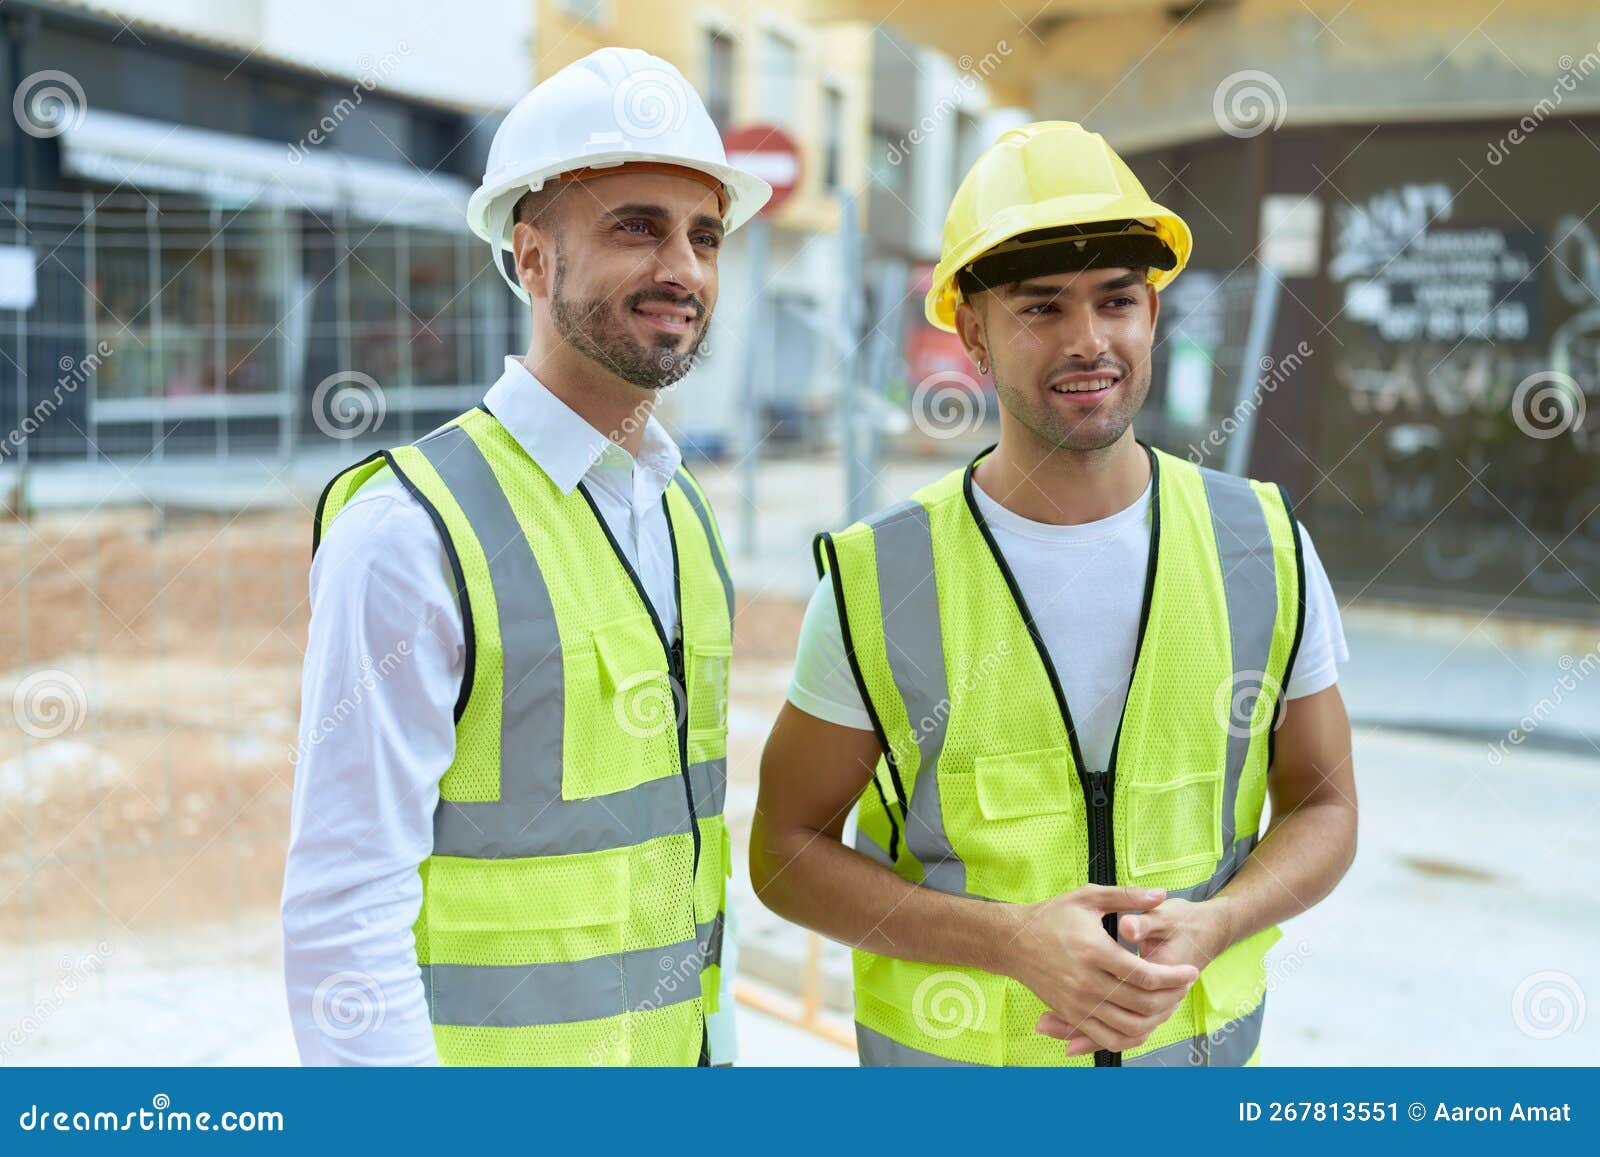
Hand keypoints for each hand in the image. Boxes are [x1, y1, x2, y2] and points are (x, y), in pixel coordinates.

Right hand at [1035, 895, 1235, 1055]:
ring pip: (1129, 1027)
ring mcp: (1078, 1003)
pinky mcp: (1072, 1015)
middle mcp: (1086, 982)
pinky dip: (1132, 1037)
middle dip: (1172, 997)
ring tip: (1168, 1003)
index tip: (1190, 971)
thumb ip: (1127, 896)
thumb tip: (1161, 894)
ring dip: (1156, 1020)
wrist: (1013, 942)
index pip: (1144, 975)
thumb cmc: (1051, 916)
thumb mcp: (1088, 897)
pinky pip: (1108, 1039)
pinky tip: (1144, 1022)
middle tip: (1184, 986)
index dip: (1174, 977)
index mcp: (1094, 951)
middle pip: (1142, 1003)